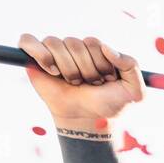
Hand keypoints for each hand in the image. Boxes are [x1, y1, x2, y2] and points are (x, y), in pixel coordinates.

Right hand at [19, 33, 144, 123]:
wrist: (88, 121)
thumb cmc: (109, 105)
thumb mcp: (135, 91)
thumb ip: (131, 65)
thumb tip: (106, 47)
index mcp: (96, 51)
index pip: (94, 42)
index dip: (100, 64)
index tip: (105, 81)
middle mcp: (75, 49)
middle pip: (75, 43)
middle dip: (85, 70)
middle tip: (89, 84)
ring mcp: (54, 53)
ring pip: (55, 43)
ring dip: (68, 69)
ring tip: (73, 83)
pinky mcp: (34, 59)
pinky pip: (28, 40)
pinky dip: (39, 54)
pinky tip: (52, 71)